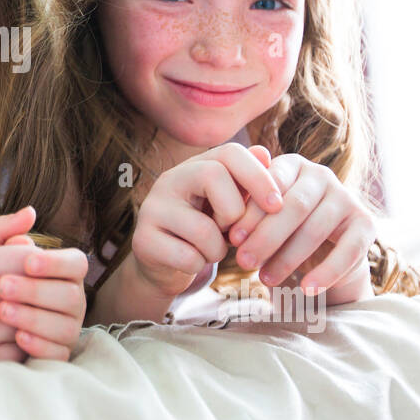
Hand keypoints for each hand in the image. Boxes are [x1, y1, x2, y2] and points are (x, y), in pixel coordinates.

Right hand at [0, 207, 84, 363]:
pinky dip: (26, 343)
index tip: (32, 269)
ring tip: (29, 312)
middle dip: (41, 291)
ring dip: (36, 318)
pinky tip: (16, 334)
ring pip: (34, 320)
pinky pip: (24, 349)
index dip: (38, 263)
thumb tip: (32, 212)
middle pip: (36, 290)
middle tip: (38, 293)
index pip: (30, 257)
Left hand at [0, 239, 87, 360]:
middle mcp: (71, 301)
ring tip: (2, 311)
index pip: (76, 263)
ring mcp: (66, 330)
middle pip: (71, 296)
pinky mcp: (55, 355)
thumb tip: (29, 212)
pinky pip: (58, 355)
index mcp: (61, 273)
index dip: (56, 263)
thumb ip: (2, 233)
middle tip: (2, 286)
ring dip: (34, 318)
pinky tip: (18, 337)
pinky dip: (40, 346)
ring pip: (66, 327)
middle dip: (36, 291)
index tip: (27, 262)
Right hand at [129, 143, 284, 299]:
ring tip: (209, 250)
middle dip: (234, 212)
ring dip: (217, 249)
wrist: (166, 266)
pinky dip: (198, 265)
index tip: (277, 205)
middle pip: (213, 175)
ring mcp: (152, 208)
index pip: (229, 152)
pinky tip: (190, 261)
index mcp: (194, 167)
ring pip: (203, 228)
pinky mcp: (142, 240)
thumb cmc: (205, 231)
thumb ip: (247, 182)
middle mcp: (169, 180)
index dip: (258, 176)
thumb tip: (265, 154)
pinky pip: (188, 257)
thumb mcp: (228, 205)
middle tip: (232, 233)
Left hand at [224, 151, 375, 301]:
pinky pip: (348, 250)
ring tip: (264, 279)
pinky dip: (327, 272)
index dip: (251, 212)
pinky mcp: (366, 224)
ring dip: (288, 258)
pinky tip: (307, 288)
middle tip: (243, 262)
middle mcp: (322, 175)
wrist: (321, 252)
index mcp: (292, 165)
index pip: (271, 182)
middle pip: (293, 206)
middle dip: (266, 237)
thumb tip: (225, 226)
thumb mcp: (260, 218)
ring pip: (316, 229)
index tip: (232, 238)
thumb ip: (245, 213)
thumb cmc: (278, 231)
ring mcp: (347, 198)